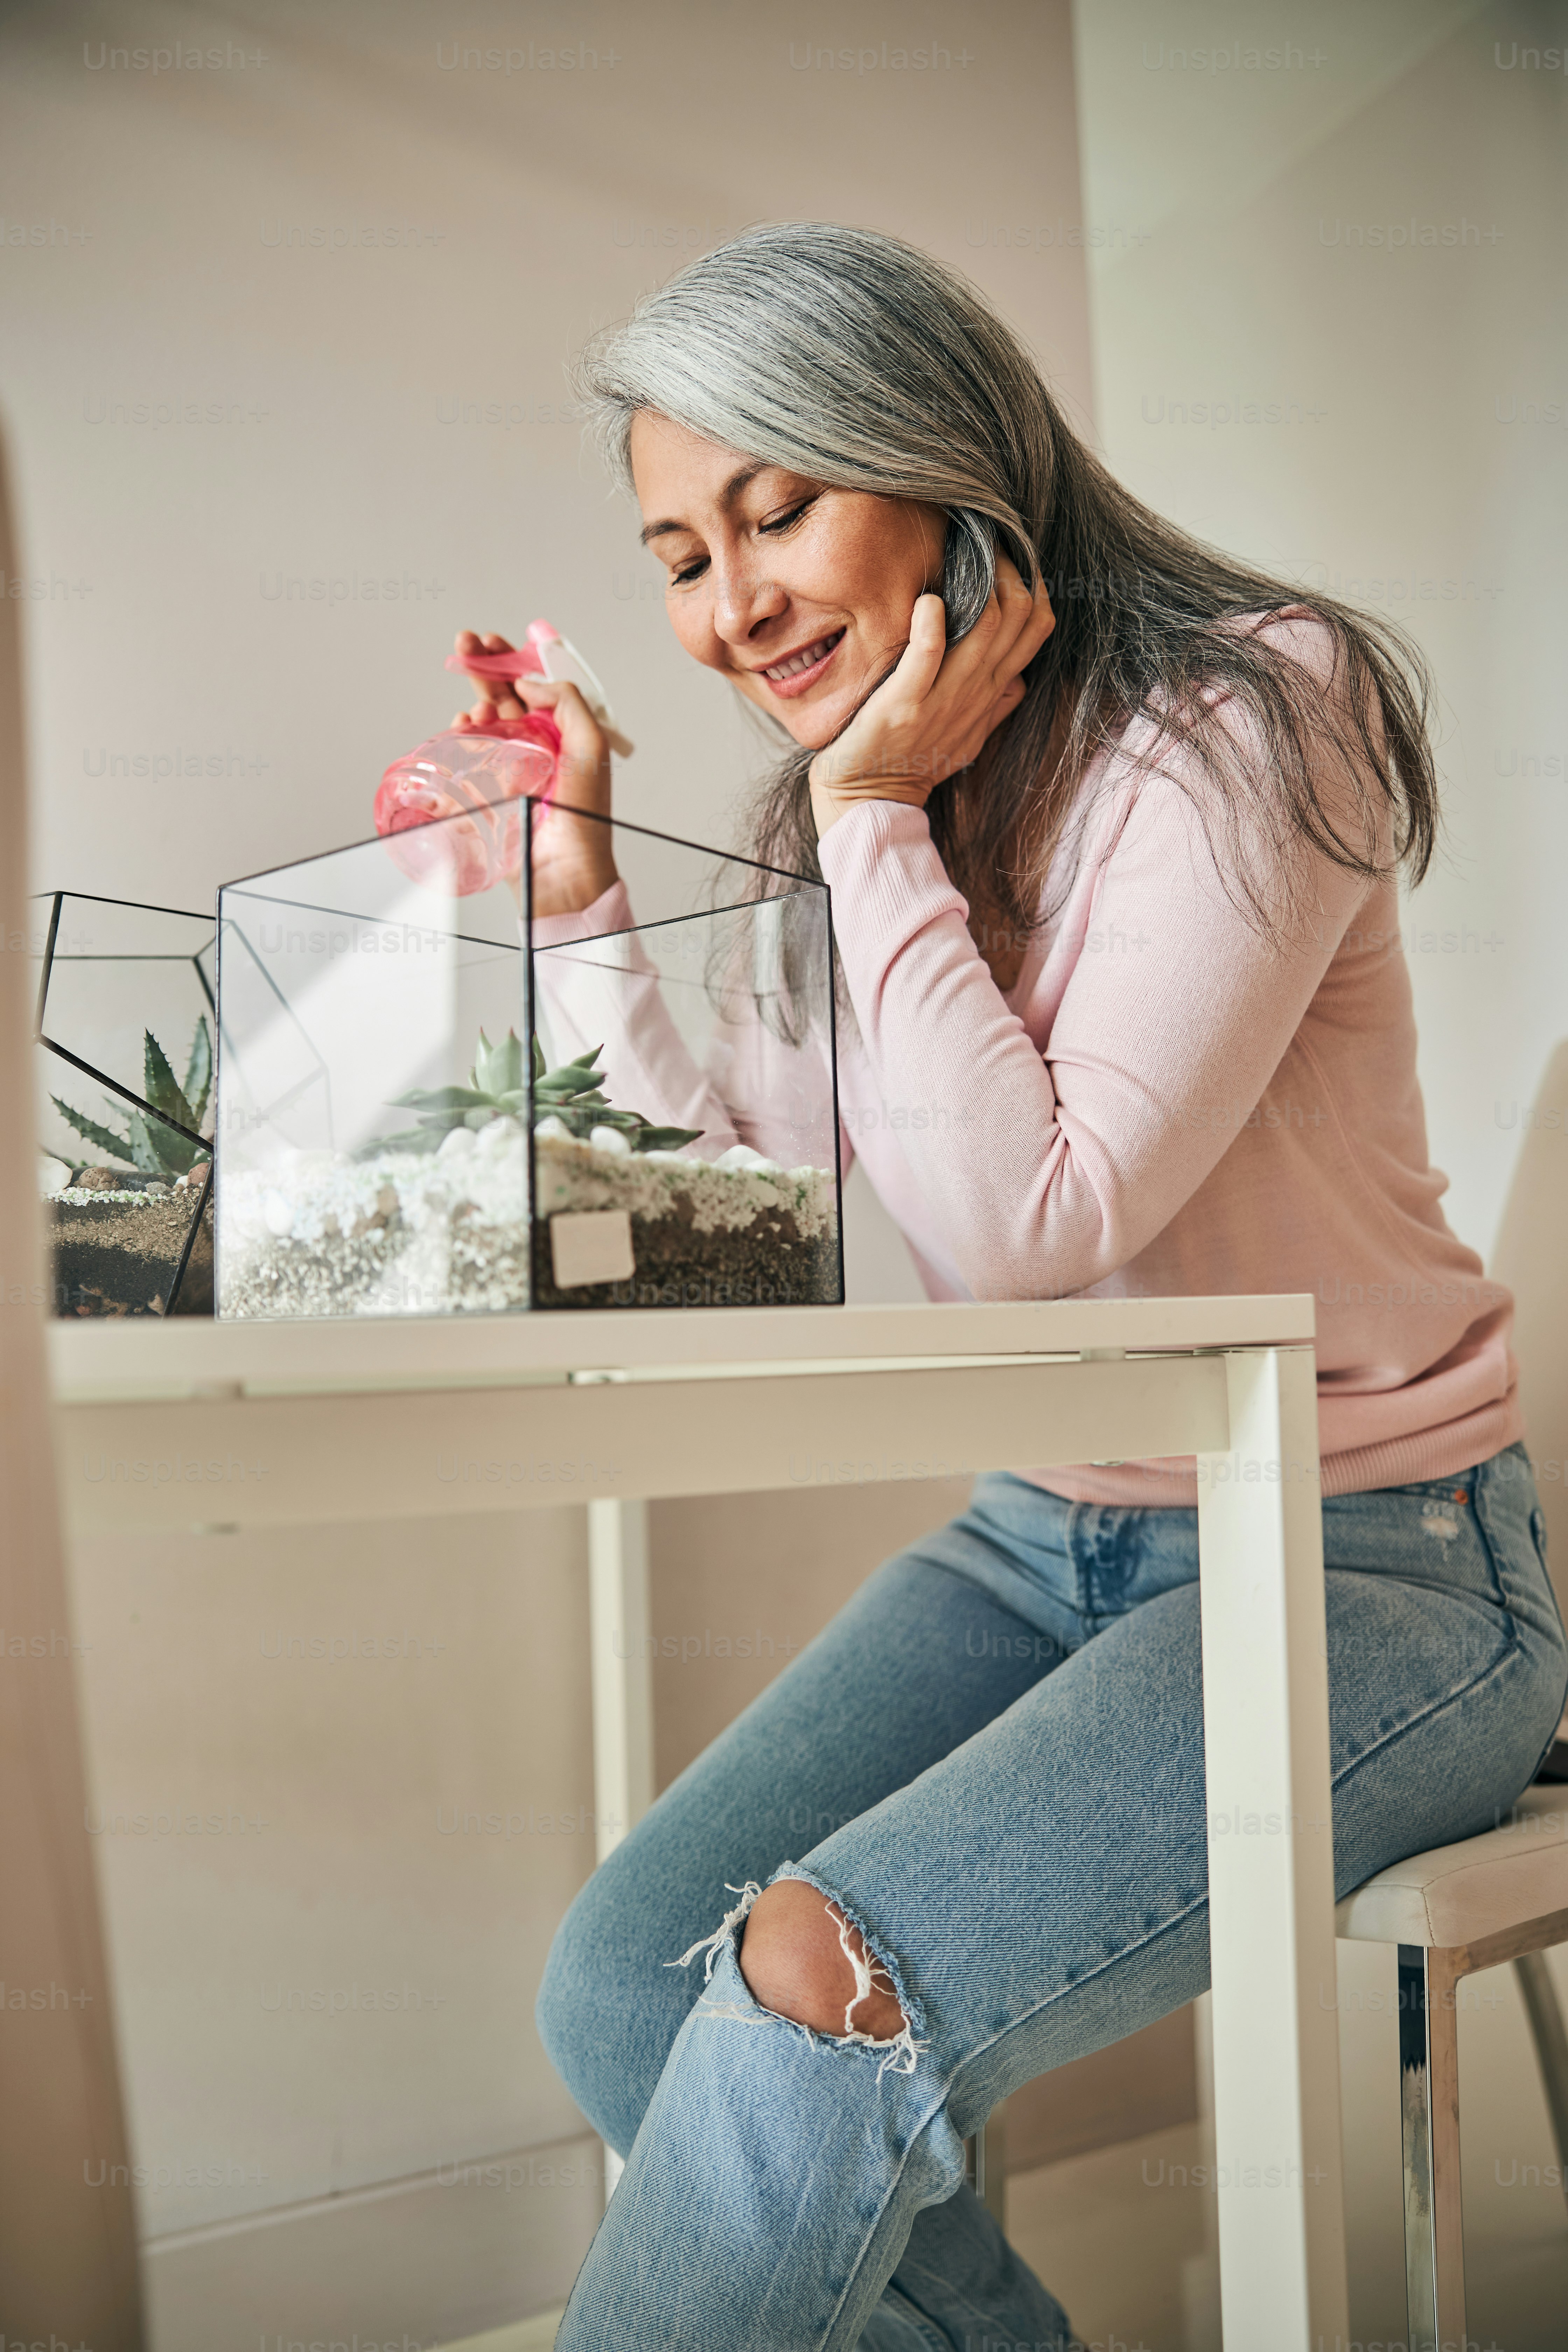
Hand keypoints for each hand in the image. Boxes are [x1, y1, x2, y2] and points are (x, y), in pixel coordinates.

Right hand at [453, 629, 617, 916]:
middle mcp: (537, 748)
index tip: (493, 643)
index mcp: (562, 734)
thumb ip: (567, 703)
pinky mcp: (488, 790)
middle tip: (465, 646)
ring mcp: (511, 768)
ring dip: (476, 703)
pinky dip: (460, 736)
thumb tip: (530, 682)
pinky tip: (461, 728)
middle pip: (504, 696)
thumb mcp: (589, 746)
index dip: (512, 661)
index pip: (533, 686)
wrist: (563, 872)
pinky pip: (467, 755)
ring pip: (484, 722)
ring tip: (477, 707)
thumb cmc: (584, 817)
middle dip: (483, 667)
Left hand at [807, 558, 1054, 836]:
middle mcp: (973, 692)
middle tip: (985, 545)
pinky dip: (932, 623)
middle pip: (1017, 617)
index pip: (1035, 627)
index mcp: (990, 691)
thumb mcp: (966, 735)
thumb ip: (995, 705)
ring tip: (963, 558)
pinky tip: (928, 601)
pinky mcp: (902, 704)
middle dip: (1008, 570)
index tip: (1010, 560)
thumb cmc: (913, 761)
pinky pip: (927, 655)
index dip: (1032, 585)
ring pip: (985, 629)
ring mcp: (940, 698)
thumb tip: (1021, 679)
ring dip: (979, 585)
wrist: (870, 801)